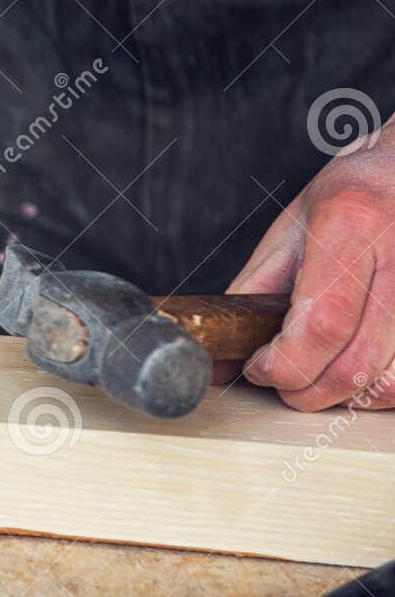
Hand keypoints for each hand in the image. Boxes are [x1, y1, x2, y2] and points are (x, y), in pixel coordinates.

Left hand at [231, 125, 394, 410]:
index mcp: (351, 224)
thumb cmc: (351, 199)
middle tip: (280, 378)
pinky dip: (377, 393)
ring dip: (342, 397)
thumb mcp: (289, 232)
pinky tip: (356, 372)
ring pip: (388, 383)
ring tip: (317, 372)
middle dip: (304, 390)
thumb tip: (217, 357)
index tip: (258, 368)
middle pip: (354, 364)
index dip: (283, 364)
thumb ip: (249, 295)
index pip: (322, 323)